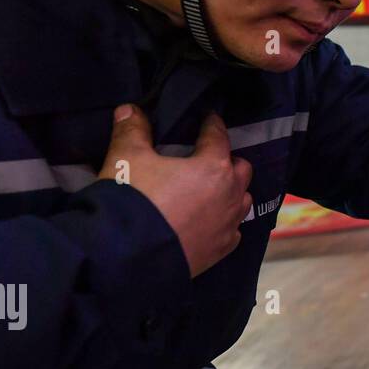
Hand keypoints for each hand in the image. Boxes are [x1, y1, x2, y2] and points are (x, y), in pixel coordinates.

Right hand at [98, 106, 253, 277]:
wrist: (128, 258)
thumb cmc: (134, 201)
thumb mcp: (126, 159)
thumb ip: (132, 131)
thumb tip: (129, 110)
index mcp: (213, 166)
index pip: (218, 136)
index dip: (212, 125)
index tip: (209, 119)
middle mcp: (230, 194)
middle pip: (241, 169)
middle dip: (227, 161)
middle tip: (207, 158)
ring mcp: (228, 225)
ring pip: (243, 200)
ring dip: (232, 192)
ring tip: (212, 190)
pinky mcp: (221, 251)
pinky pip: (233, 231)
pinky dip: (226, 223)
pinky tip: (212, 222)